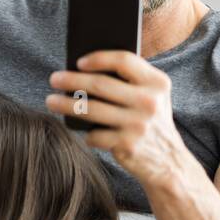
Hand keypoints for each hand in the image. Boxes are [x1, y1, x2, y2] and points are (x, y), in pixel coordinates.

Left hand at [44, 50, 187, 187]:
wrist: (168, 161)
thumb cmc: (150, 121)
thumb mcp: (152, 96)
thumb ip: (130, 80)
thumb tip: (83, 68)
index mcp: (157, 83)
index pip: (124, 61)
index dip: (98, 58)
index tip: (78, 62)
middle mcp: (149, 102)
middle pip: (101, 84)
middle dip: (71, 80)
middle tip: (54, 79)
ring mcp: (138, 124)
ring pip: (91, 109)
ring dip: (65, 104)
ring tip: (50, 101)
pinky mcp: (127, 144)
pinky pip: (94, 135)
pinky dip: (85, 133)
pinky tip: (81, 130)